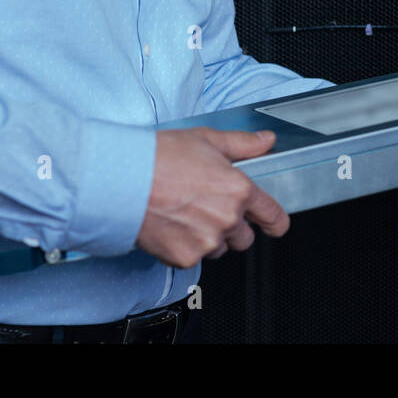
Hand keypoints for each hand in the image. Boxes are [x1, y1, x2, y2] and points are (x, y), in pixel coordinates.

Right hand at [136, 127, 288, 267]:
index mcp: (238, 190)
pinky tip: (171, 225)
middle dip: (234, 227)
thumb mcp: (206, 140)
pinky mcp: (185, 257)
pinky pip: (194, 257)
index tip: (274, 224)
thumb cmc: (159, 157)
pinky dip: (185, 246)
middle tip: (209, 209)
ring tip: (185, 214)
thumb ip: (242, 144)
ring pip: (219, 248)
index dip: (275, 221)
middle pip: (245, 238)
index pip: (273, 216)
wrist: (122, 180)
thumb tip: (266, 140)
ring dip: (209, 237)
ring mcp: (207, 241)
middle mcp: (227, 219)